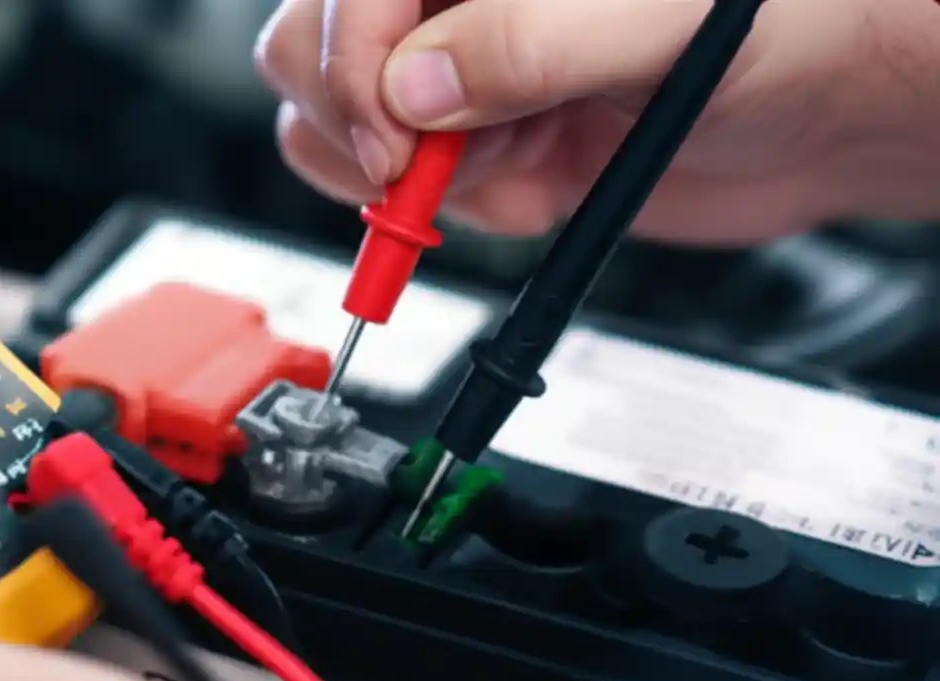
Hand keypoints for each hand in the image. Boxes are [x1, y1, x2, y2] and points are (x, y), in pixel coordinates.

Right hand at [256, 0, 939, 242]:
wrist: (822, 113)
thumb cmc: (780, 26)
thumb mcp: (658, 24)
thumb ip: (531, 42)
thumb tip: (417, 85)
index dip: (349, 65)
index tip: (395, 140)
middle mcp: (451, 1)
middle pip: (308, 51)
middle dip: (362, 123)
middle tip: (432, 164)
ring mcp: (455, 74)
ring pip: (333, 127)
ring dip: (406, 174)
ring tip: (504, 161)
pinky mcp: (473, 145)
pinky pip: (400, 191)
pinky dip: (452, 210)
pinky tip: (529, 182)